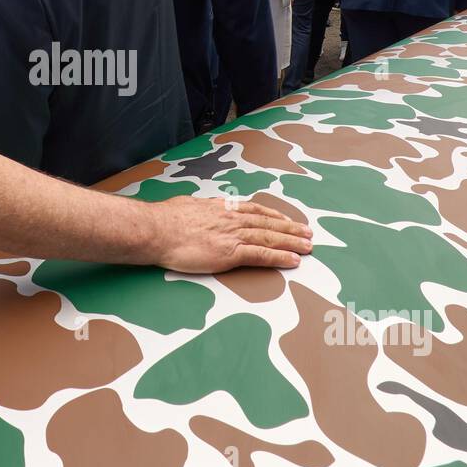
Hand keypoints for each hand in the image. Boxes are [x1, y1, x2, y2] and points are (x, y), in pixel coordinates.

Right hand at [151, 196, 311, 272]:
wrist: (157, 230)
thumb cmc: (165, 219)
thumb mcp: (186, 206)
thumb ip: (198, 209)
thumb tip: (197, 209)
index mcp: (221, 208)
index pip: (254, 210)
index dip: (273, 215)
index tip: (285, 218)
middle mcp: (232, 219)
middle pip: (268, 223)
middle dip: (290, 228)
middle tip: (308, 233)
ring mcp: (233, 236)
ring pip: (270, 238)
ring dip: (292, 242)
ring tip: (308, 246)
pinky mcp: (230, 254)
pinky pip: (262, 256)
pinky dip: (280, 257)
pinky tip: (293, 260)